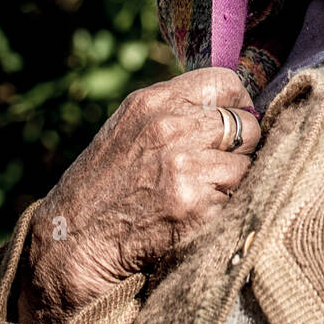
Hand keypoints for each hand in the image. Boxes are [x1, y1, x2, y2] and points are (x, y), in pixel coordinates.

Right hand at [16, 68, 259, 323]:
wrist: (75, 242)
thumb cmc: (105, 186)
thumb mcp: (130, 128)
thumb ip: (175, 112)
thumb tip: (233, 107)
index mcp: (153, 102)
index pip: (225, 82)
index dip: (238, 103)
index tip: (235, 122)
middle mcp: (170, 127)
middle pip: (246, 124)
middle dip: (241, 147)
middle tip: (216, 166)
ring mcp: (183, 165)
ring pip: (247, 164)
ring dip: (233, 182)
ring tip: (200, 193)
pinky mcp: (195, 204)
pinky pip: (237, 198)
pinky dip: (224, 209)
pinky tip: (194, 215)